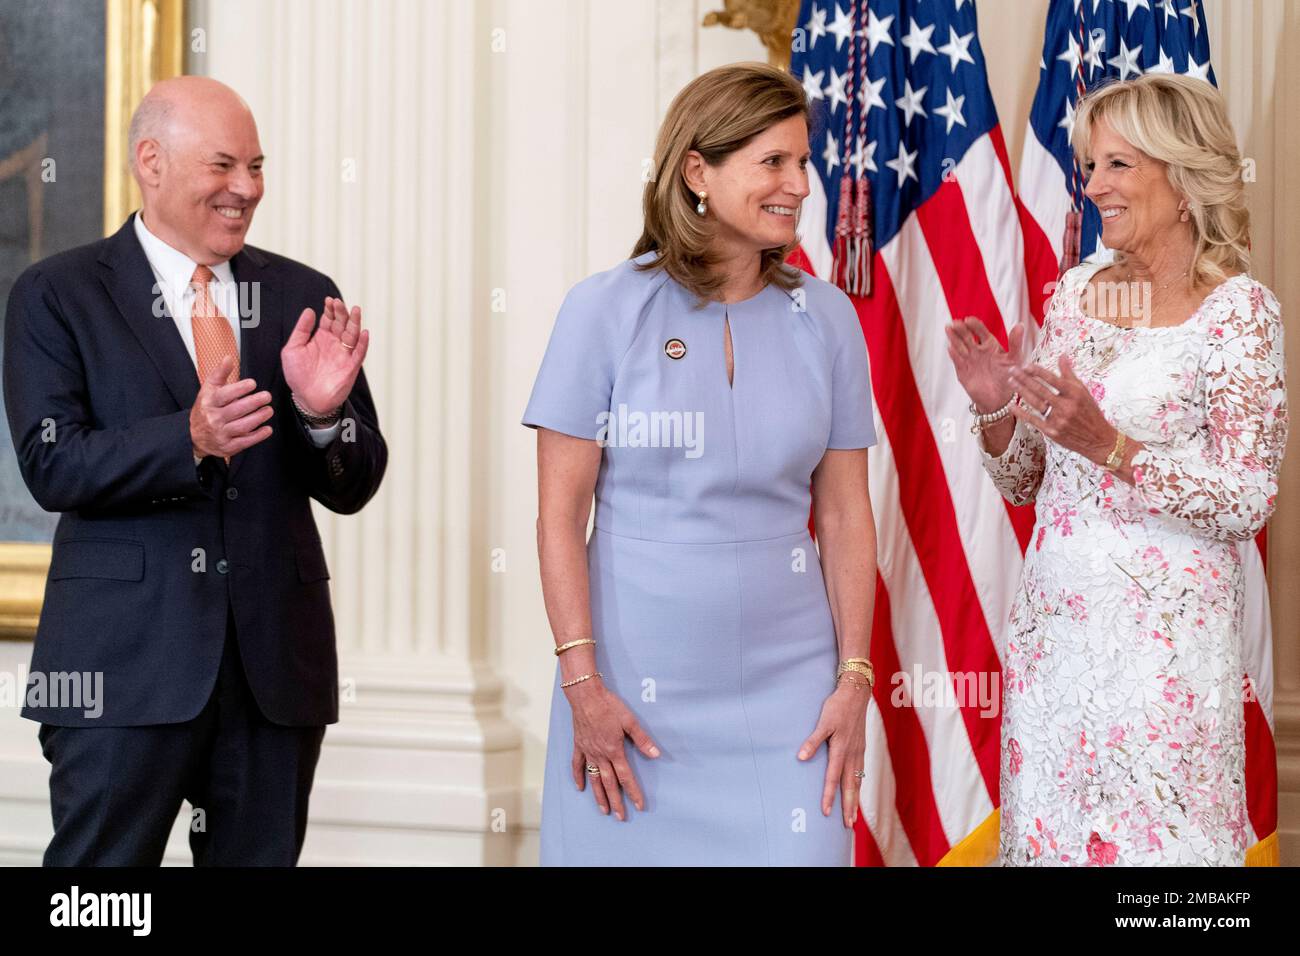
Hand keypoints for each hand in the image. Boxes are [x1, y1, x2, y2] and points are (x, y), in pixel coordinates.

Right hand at [189, 356, 273, 457]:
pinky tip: (267, 428)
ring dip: (258, 418)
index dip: (239, 389)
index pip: (223, 395)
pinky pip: (244, 442)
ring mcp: (220, 434)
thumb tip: (229, 358)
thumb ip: (220, 374)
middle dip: (254, 402)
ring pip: (242, 426)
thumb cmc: (206, 408)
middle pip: (235, 410)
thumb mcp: (208, 390)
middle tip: (267, 396)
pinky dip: (258, 436)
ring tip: (269, 410)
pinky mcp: (227, 447)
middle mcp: (213, 419)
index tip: (253, 383)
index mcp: (208, 403)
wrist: (193, 435)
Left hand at [282, 296, 369, 416]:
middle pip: (342, 323)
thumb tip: (309, 310)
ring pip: (352, 335)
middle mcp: (334, 344)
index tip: (328, 300)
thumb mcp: (292, 349)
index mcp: (321, 338)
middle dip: (341, 312)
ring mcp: (344, 354)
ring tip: (355, 310)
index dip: (330, 309)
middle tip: (338, 303)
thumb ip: (301, 330)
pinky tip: (363, 333)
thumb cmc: (298, 376)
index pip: (329, 319)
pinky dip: (363, 343)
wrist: (307, 399)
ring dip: (355, 323)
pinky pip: (359, 353)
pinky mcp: (351, 366)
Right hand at [566, 680, 659, 821]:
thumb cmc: (608, 705)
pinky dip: (578, 777)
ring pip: (594, 778)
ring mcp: (588, 751)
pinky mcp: (578, 745)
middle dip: (616, 801)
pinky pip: (577, 765)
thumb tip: (656, 754)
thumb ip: (642, 739)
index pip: (626, 777)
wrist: (585, 695)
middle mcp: (600, 755)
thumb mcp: (630, 721)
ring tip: (603, 810)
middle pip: (609, 783)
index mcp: (614, 750)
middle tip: (620, 817)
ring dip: (598, 795)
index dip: (633, 792)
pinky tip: (580, 787)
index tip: (639, 806)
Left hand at [798, 680, 870, 826]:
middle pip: (849, 786)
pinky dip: (858, 785)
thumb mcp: (823, 722)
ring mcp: (859, 752)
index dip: (828, 796)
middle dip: (848, 807)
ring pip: (857, 781)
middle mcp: (852, 754)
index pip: (833, 778)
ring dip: (855, 800)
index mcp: (840, 750)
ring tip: (853, 816)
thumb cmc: (837, 706)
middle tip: (847, 826)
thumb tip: (801, 757)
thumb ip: (812, 741)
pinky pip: (861, 772)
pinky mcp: (861, 748)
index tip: (825, 812)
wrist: (857, 693)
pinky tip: (857, 790)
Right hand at [945, 317, 1026, 412]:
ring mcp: (969, 360)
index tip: (969, 319)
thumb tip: (1020, 325)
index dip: (974, 325)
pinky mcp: (963, 372)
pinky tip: (951, 348)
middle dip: (960, 329)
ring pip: (959, 346)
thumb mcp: (1015, 359)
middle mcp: (977, 350)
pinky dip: (954, 355)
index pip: (980, 330)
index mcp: (989, 344)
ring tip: (948, 329)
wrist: (1000, 399)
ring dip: (954, 338)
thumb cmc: (1009, 377)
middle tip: (956, 323)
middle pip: (966, 336)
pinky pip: (958, 362)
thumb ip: (1015, 343)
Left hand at [1009, 355, 1116, 463]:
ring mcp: (1058, 419)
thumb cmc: (1090, 412)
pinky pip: (1033, 420)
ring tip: (1011, 382)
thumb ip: (1069, 374)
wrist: (1098, 439)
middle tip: (1012, 370)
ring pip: (1035, 402)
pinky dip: (1021, 412)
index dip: (1038, 371)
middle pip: (1041, 390)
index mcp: (1075, 394)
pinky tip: (1011, 405)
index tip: (1025, 365)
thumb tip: (1062, 355)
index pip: (1052, 379)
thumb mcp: (1083, 392)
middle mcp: (1066, 406)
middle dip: (1024, 378)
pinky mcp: (1052, 432)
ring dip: (1021, 391)